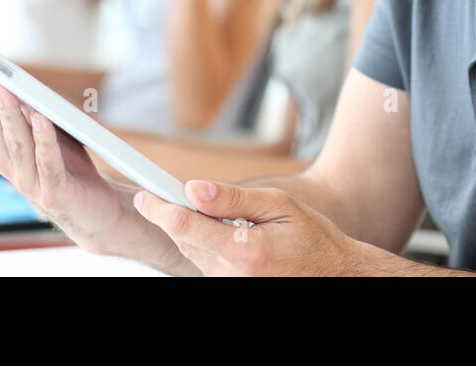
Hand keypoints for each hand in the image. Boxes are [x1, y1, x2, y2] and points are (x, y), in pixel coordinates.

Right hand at [0, 52, 141, 255]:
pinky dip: (44, 139)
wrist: (97, 215)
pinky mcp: (56, 193)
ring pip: (16, 143)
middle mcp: (11, 167)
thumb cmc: (71, 169)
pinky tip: (41, 118)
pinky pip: (49, 162)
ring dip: (8, 114)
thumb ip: (33, 111)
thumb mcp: (50, 133)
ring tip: (0, 87)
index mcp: (5, 151)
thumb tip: (17, 78)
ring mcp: (31, 182)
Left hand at [133, 179, 373, 275]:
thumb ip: (233, 198)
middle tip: (171, 191)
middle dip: (175, 213)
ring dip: (190, 228)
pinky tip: (222, 230)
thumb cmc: (310, 235)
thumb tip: (194, 188)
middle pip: (184, 239)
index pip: (186, 227)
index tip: (145, 194)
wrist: (331, 273)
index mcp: (244, 252)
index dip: (160, 208)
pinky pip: (203, 261)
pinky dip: (203, 241)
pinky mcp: (227, 287)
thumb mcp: (278, 205)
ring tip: (210, 209)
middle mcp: (231, 276)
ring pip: (191, 251)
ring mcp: (228, 285)